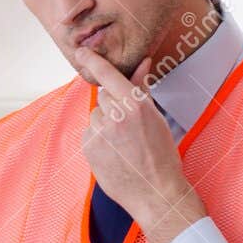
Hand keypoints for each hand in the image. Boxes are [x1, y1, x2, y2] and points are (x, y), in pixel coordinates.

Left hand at [71, 48, 206, 242]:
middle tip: (128, 127)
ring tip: (123, 144)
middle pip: (103, 97)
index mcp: (136, 105)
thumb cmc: (161, 154)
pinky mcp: (89, 147)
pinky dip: (98, 140)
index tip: (81, 51)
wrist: (156, 192)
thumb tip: (142, 62)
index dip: (93, 61)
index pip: (108, 75)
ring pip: (96, 116)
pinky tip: (114, 153)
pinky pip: (90, 133)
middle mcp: (116, 115)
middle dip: (112, 106)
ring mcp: (100, 132)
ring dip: (105, 124)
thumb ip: (142, 89)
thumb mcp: (156, 118)